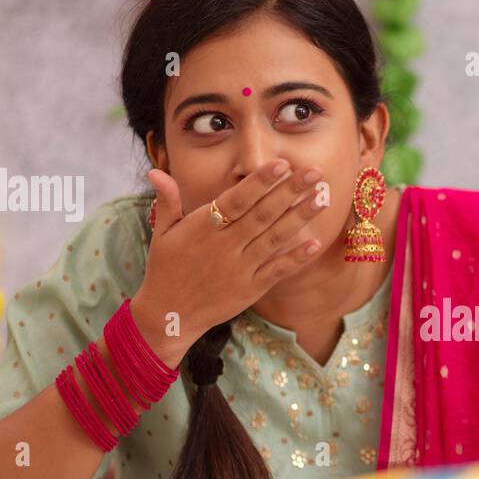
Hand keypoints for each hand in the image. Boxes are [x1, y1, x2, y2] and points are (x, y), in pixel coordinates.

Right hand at [130, 160, 330, 364]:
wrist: (168, 315)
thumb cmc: (165, 269)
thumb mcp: (162, 233)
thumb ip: (167, 201)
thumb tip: (155, 171)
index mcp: (204, 227)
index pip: (238, 199)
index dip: (260, 181)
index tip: (283, 164)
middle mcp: (225, 245)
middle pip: (264, 214)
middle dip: (291, 191)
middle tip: (315, 172)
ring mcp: (240, 268)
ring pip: (275, 238)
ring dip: (300, 218)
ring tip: (323, 198)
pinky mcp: (250, 289)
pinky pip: (277, 270)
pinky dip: (296, 258)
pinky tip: (315, 242)